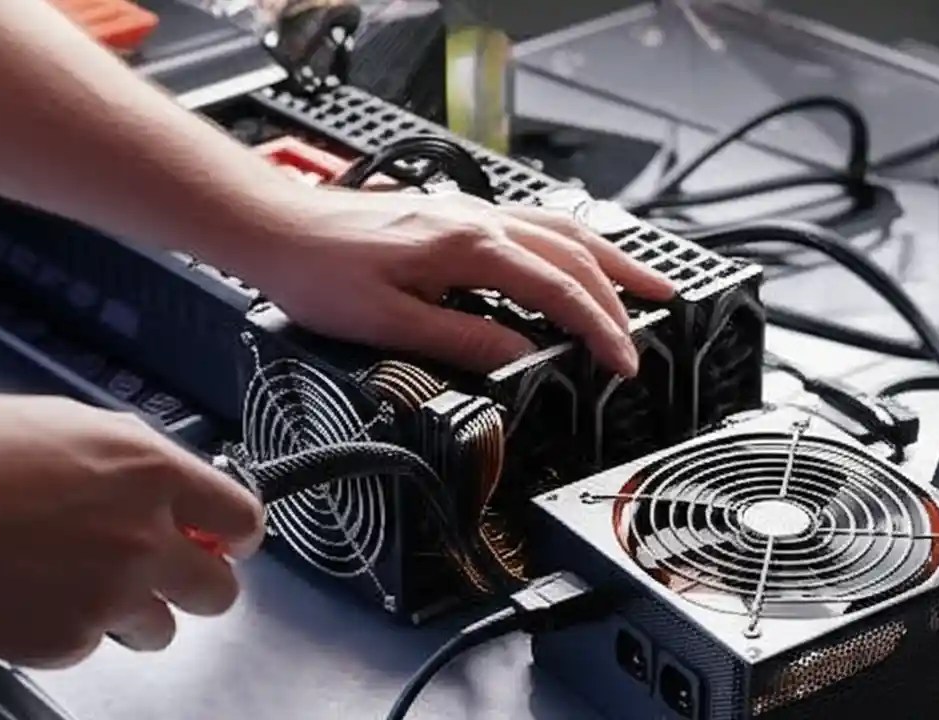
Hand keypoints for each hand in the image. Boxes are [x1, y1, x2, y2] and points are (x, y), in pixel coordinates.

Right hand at [0, 395, 263, 667]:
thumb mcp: (76, 426)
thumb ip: (139, 464)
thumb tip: (172, 486)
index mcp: (153, 475)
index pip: (241, 518)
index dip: (237, 533)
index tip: (227, 540)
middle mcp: (144, 540)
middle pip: (220, 591)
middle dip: (200, 583)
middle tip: (170, 574)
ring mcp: (108, 597)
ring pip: (161, 629)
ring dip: (137, 611)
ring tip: (81, 582)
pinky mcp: (66, 642)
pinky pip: (93, 644)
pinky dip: (72, 627)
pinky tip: (33, 593)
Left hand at [237, 188, 675, 375]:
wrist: (280, 230)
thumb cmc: (320, 274)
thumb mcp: (390, 323)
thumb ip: (463, 340)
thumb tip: (523, 359)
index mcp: (469, 245)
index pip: (557, 288)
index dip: (598, 328)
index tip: (624, 362)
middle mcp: (479, 220)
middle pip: (574, 252)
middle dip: (622, 292)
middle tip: (658, 324)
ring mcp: (470, 213)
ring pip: (562, 228)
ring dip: (610, 257)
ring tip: (647, 282)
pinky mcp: (457, 216)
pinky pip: (535, 223)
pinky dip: (572, 243)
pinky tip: (579, 257)